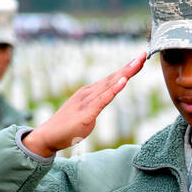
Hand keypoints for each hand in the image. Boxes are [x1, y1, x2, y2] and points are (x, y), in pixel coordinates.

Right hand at [22, 51, 146, 157]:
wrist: (48, 136)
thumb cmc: (67, 128)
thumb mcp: (87, 114)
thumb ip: (97, 106)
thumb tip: (104, 101)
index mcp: (90, 93)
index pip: (112, 79)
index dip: (126, 70)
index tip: (140, 60)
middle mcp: (89, 93)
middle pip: (113, 78)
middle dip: (129, 67)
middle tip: (143, 55)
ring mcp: (87, 101)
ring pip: (110, 85)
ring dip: (125, 73)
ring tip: (138, 62)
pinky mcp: (86, 113)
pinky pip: (103, 99)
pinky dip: (114, 89)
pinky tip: (124, 81)